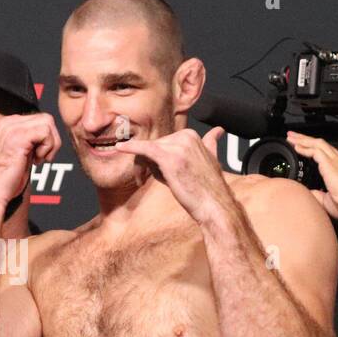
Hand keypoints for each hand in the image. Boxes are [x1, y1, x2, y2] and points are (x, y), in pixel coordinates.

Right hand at [0, 113, 61, 209]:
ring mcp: (13, 128)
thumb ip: (32, 141)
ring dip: (50, 144)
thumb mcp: (21, 153)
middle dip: (52, 140)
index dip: (46, 138)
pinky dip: (47, 147)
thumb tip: (50, 135)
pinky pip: (45, 132)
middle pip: (46, 119)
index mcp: (9, 125)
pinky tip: (36, 159)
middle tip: (42, 157)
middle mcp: (9, 123)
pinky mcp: (19, 137)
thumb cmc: (6, 178)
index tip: (38, 155)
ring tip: (39, 158)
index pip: (39, 119)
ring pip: (48, 123)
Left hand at [113, 126, 229, 223]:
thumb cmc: (208, 188)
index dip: (155, 160)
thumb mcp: (212, 159)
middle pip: (153, 147)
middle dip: (147, 165)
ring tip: (148, 182)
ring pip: (147, 152)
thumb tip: (218, 131)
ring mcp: (177, 146)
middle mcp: (185, 137)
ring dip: (143, 169)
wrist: (214, 205)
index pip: (162, 143)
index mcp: (191, 135)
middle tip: (143, 181)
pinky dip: (130, 148)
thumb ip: (210, 143)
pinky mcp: (168, 158)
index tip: (156, 174)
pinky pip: (145, 149)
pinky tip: (119, 147)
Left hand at [286, 131, 337, 221]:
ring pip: (318, 144)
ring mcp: (337, 160)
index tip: (304, 148)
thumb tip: (312, 193)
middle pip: (322, 144)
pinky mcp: (331, 163)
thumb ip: (319, 194)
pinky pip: (316, 150)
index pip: (327, 153)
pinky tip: (296, 147)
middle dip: (306, 139)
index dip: (314, 149)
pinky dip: (305, 148)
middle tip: (294, 136)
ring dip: (303, 140)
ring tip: (291, 138)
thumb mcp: (330, 199)